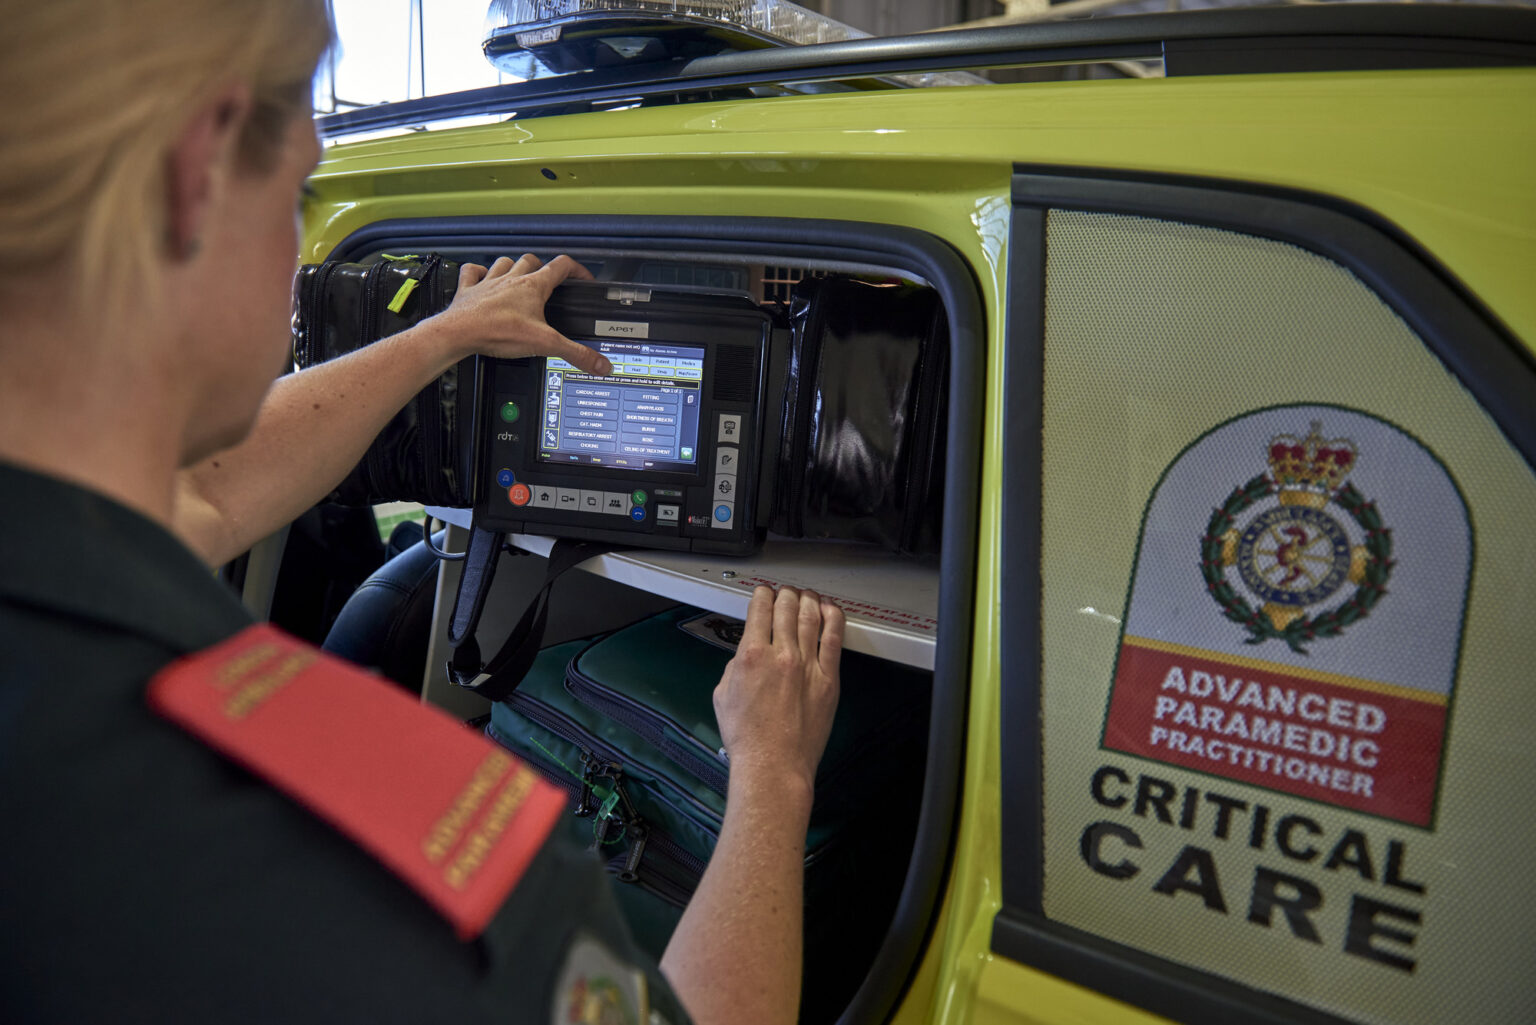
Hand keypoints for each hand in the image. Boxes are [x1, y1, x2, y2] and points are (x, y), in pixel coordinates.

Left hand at [430, 253, 610, 374]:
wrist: (459, 333)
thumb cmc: (496, 332)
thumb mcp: (544, 344)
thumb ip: (575, 353)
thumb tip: (601, 363)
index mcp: (532, 287)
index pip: (562, 266)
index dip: (577, 270)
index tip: (583, 279)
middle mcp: (511, 279)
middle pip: (532, 261)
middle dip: (543, 267)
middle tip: (549, 280)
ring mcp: (488, 282)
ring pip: (504, 262)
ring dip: (513, 266)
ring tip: (518, 275)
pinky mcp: (469, 290)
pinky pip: (472, 271)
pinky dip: (477, 272)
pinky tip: (481, 276)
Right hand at [713, 586, 843, 794]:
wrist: (772, 764)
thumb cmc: (748, 738)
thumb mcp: (723, 694)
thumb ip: (736, 666)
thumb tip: (747, 655)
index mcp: (751, 656)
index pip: (760, 609)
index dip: (762, 595)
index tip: (764, 593)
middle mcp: (782, 655)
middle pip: (786, 607)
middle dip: (784, 594)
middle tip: (785, 593)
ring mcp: (808, 666)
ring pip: (811, 617)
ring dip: (808, 600)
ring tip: (806, 595)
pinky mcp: (828, 679)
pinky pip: (834, 638)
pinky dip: (833, 618)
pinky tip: (830, 610)